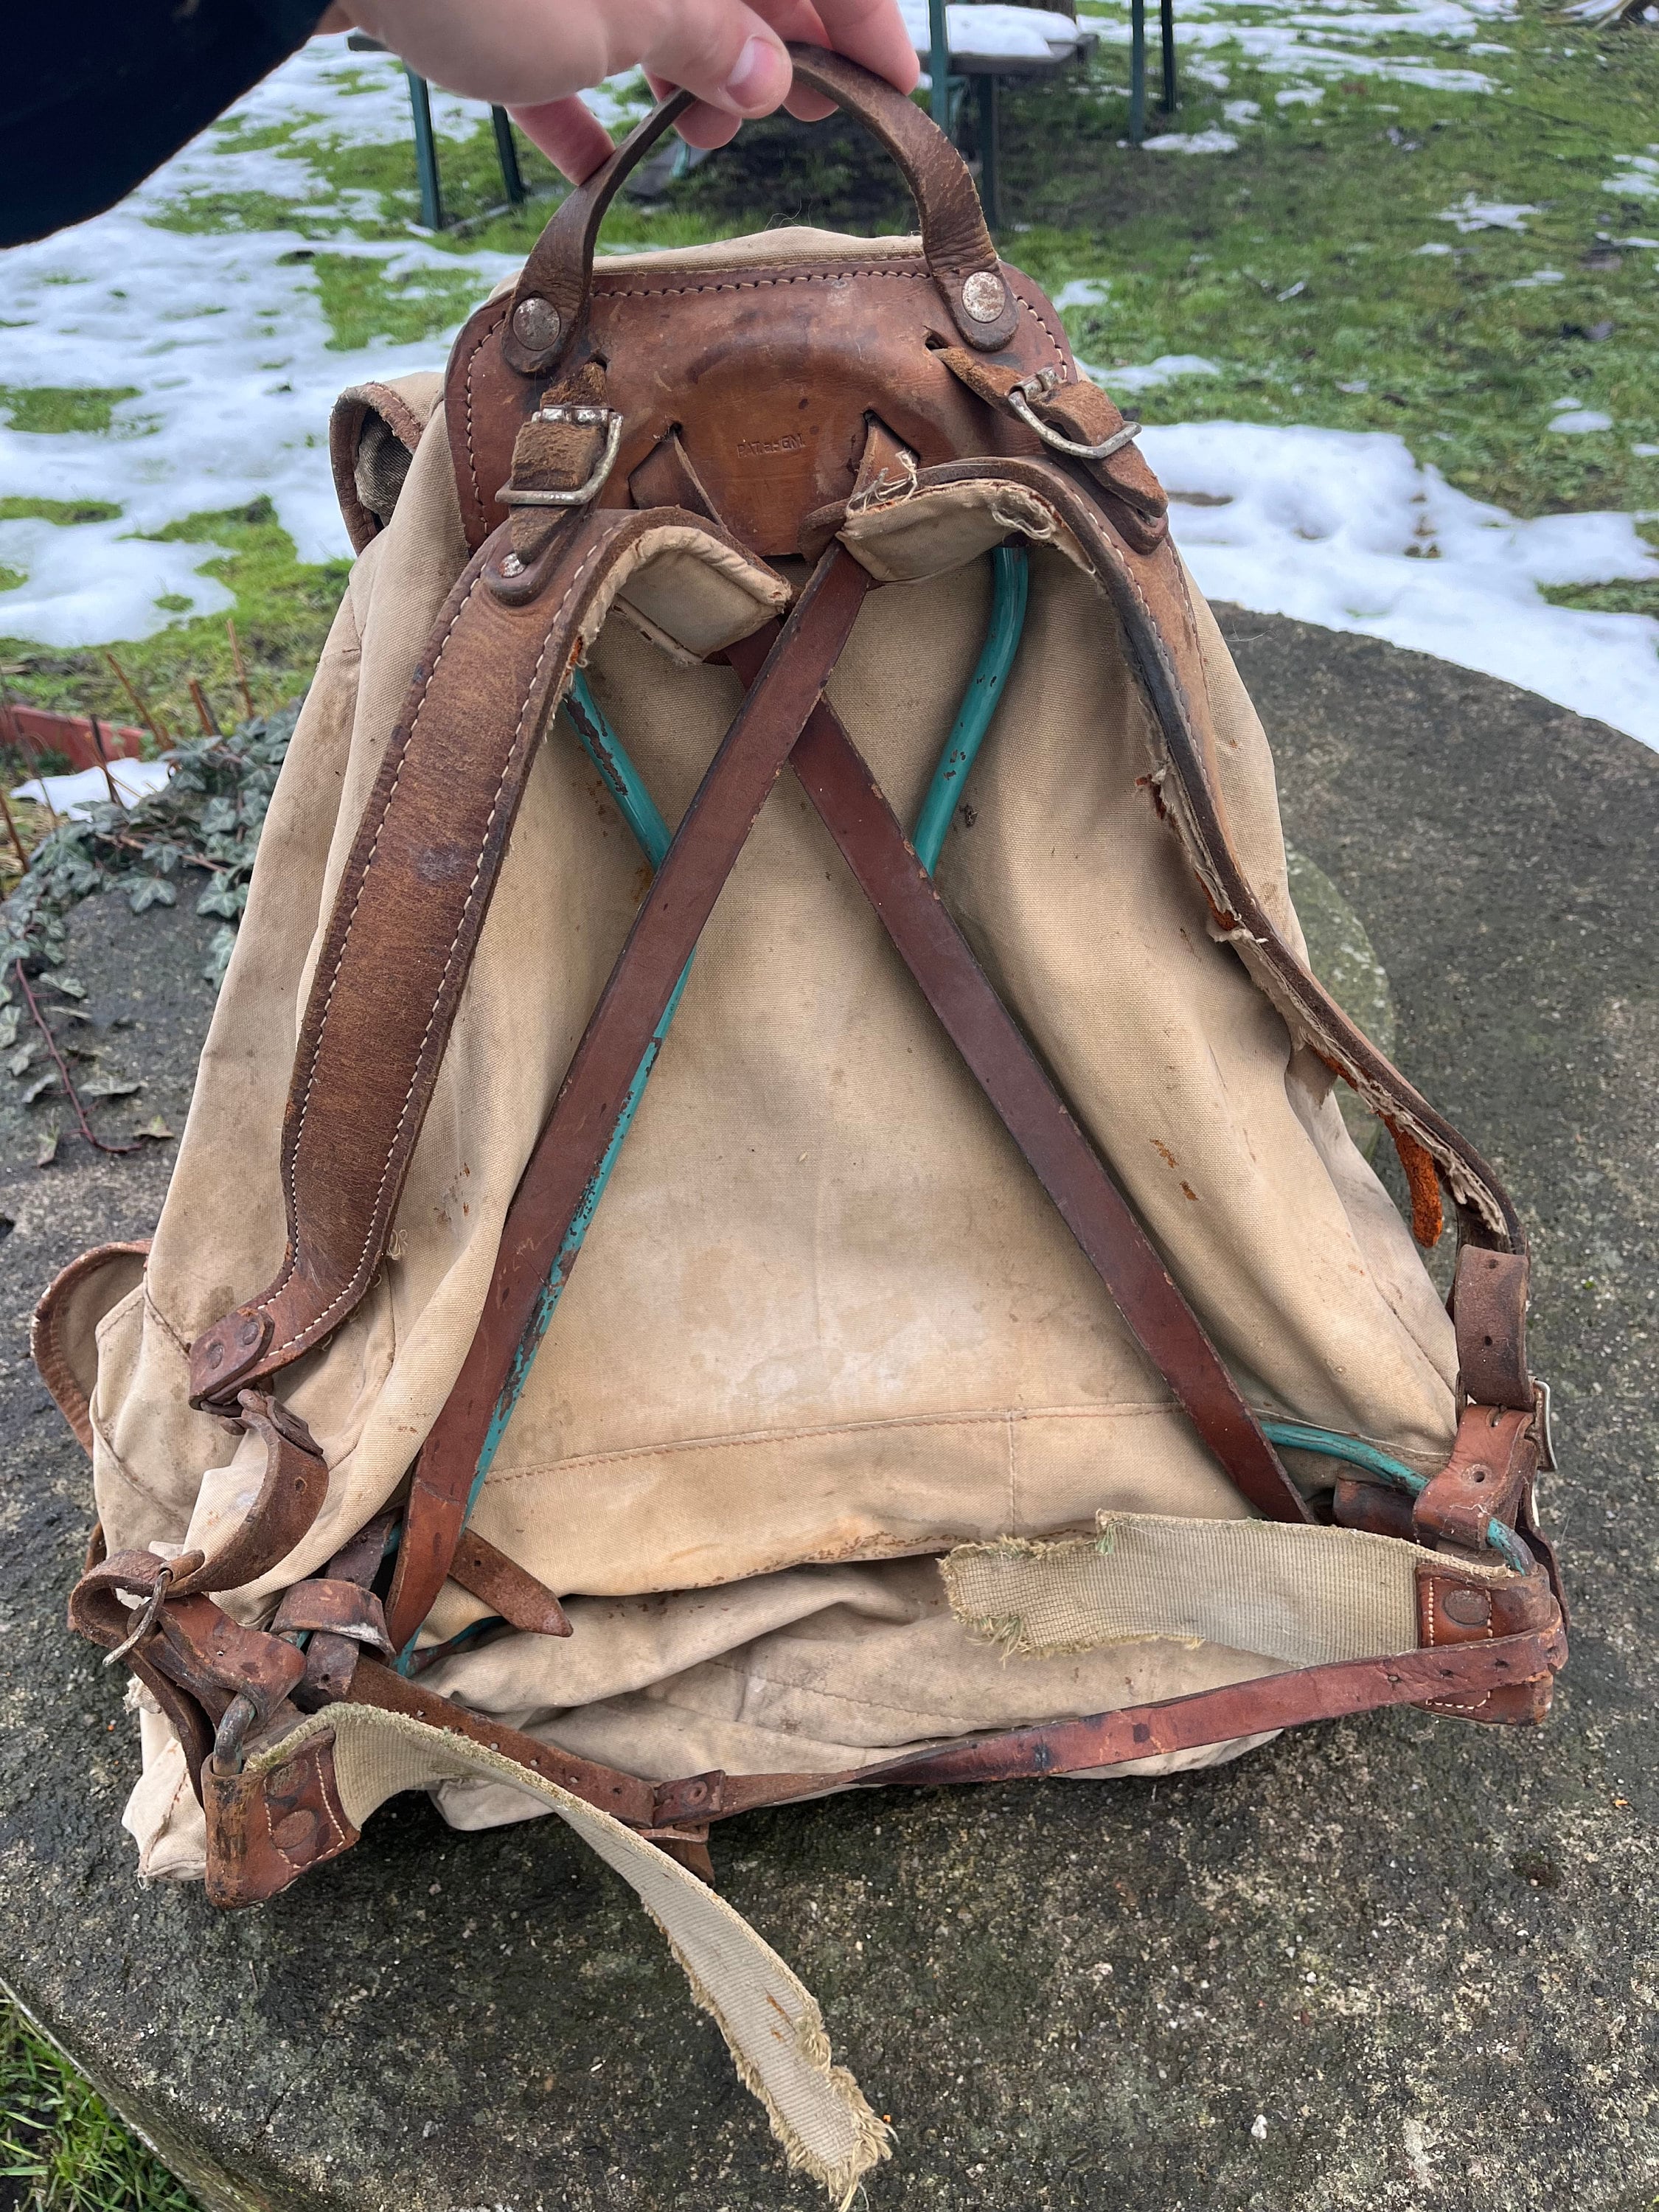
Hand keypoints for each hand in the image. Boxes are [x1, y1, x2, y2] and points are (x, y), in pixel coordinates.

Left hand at [318, 0, 919, 183]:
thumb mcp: (622, 13)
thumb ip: (708, 37)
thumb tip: (770, 75)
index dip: (856, 19)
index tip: (891, 88)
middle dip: (764, 47)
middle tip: (786, 125)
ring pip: (648, 2)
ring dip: (682, 72)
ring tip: (696, 144)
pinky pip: (553, 40)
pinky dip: (578, 95)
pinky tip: (595, 160)